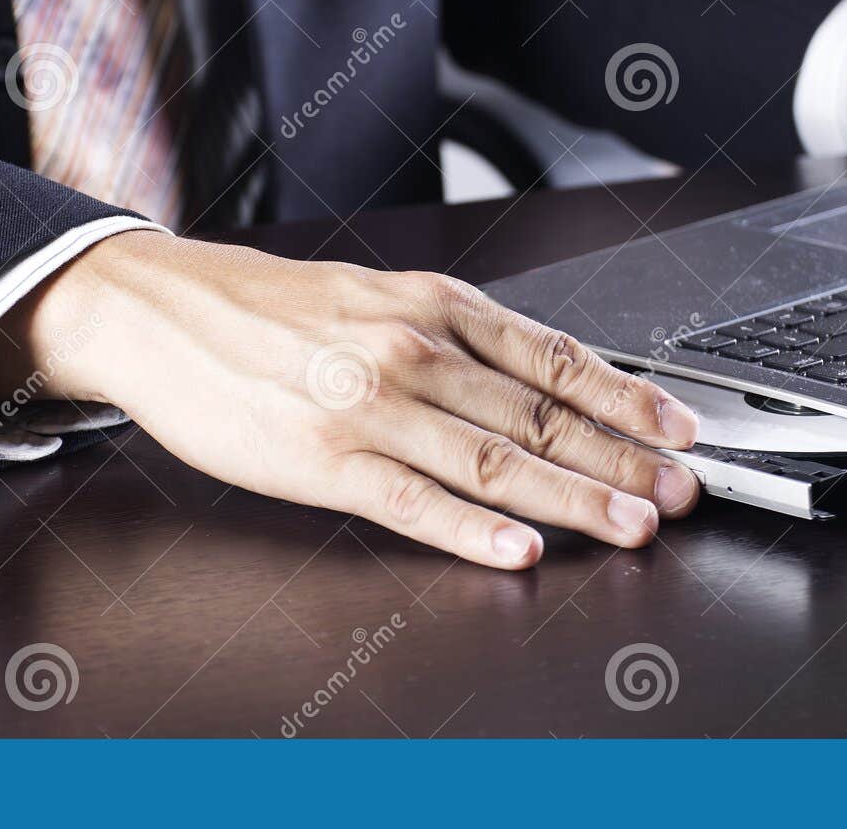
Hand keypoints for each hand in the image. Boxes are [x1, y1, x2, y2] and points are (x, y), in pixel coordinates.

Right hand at [0, 231, 701, 569]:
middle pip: (541, 414)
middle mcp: (413, 350)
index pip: (556, 356)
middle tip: (681, 492)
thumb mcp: (380, 294)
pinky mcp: (322, 462)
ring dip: (573, 501)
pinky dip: (473, 532)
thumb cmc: (276, 308)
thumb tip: (549, 378)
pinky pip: (414, 503)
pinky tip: (520, 552)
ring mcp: (369, 408)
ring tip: (631, 527)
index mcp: (433, 304)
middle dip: (623, 459)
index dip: (628, 399)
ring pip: (494, 461)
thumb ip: (459, 335)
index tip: (681, 430)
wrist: (165, 311)